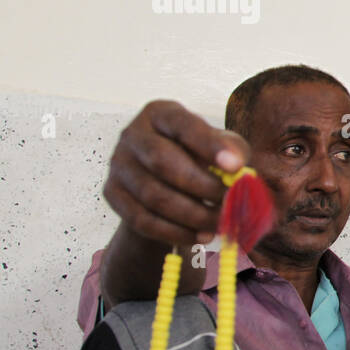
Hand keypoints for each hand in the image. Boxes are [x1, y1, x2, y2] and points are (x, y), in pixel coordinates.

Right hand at [103, 100, 249, 247]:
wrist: (166, 181)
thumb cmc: (201, 156)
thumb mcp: (221, 146)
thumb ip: (233, 152)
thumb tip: (238, 169)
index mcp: (161, 113)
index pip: (183, 125)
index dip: (209, 145)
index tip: (235, 166)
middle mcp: (133, 134)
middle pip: (162, 162)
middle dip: (202, 187)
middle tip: (230, 203)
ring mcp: (118, 164)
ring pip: (153, 196)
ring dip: (192, 215)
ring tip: (221, 224)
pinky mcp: (112, 193)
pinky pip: (142, 219)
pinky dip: (175, 232)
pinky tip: (200, 235)